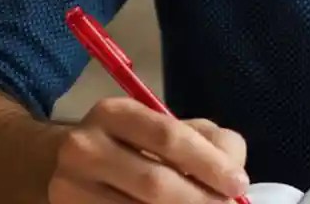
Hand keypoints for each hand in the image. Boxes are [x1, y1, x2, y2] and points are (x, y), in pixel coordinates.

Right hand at [47, 97, 248, 202]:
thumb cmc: (134, 143)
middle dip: (199, 199)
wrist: (70, 164)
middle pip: (154, 183)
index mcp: (115, 113)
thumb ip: (207, 140)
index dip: (209, 164)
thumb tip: (234, 173)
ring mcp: (71, 188)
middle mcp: (85, 148)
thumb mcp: (168, 128)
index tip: (239, 185)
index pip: (169, 137)